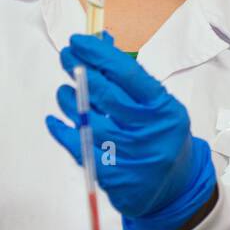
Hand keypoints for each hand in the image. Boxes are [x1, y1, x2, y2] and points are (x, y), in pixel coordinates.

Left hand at [46, 32, 216, 229]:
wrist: (174, 187)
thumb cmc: (162, 136)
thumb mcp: (158, 106)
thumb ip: (131, 79)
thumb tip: (100, 43)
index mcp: (164, 108)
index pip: (128, 74)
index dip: (100, 55)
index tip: (79, 42)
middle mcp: (148, 131)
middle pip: (105, 95)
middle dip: (79, 70)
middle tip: (66, 57)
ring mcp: (128, 155)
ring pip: (87, 120)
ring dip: (69, 100)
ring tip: (64, 91)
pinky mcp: (110, 175)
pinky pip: (77, 147)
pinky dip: (61, 131)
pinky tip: (55, 120)